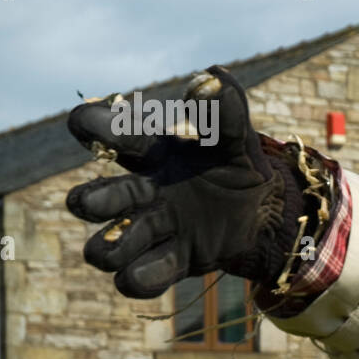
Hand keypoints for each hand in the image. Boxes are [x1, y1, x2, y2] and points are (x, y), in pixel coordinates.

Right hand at [65, 66, 307, 298]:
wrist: (266, 209)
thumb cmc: (238, 163)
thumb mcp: (237, 136)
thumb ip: (226, 110)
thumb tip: (211, 79)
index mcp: (149, 151)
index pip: (105, 132)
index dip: (93, 127)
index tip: (92, 127)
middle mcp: (140, 192)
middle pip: (92, 200)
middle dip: (92, 202)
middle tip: (105, 200)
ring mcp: (152, 229)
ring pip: (104, 249)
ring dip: (112, 247)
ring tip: (142, 234)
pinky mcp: (171, 261)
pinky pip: (137, 279)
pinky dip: (142, 275)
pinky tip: (166, 259)